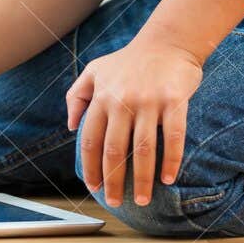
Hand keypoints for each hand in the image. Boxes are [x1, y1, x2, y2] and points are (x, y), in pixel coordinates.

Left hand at [65, 34, 203, 206]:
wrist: (167, 41)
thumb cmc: (129, 60)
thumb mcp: (95, 70)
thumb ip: (77, 96)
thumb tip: (70, 126)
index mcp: (101, 97)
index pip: (90, 140)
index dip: (90, 167)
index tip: (93, 187)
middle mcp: (122, 101)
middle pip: (114, 150)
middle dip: (113, 180)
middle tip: (115, 202)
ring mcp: (149, 101)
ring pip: (143, 149)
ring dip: (142, 179)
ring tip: (141, 200)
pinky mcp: (174, 100)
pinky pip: (173, 137)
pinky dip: (170, 160)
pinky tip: (168, 179)